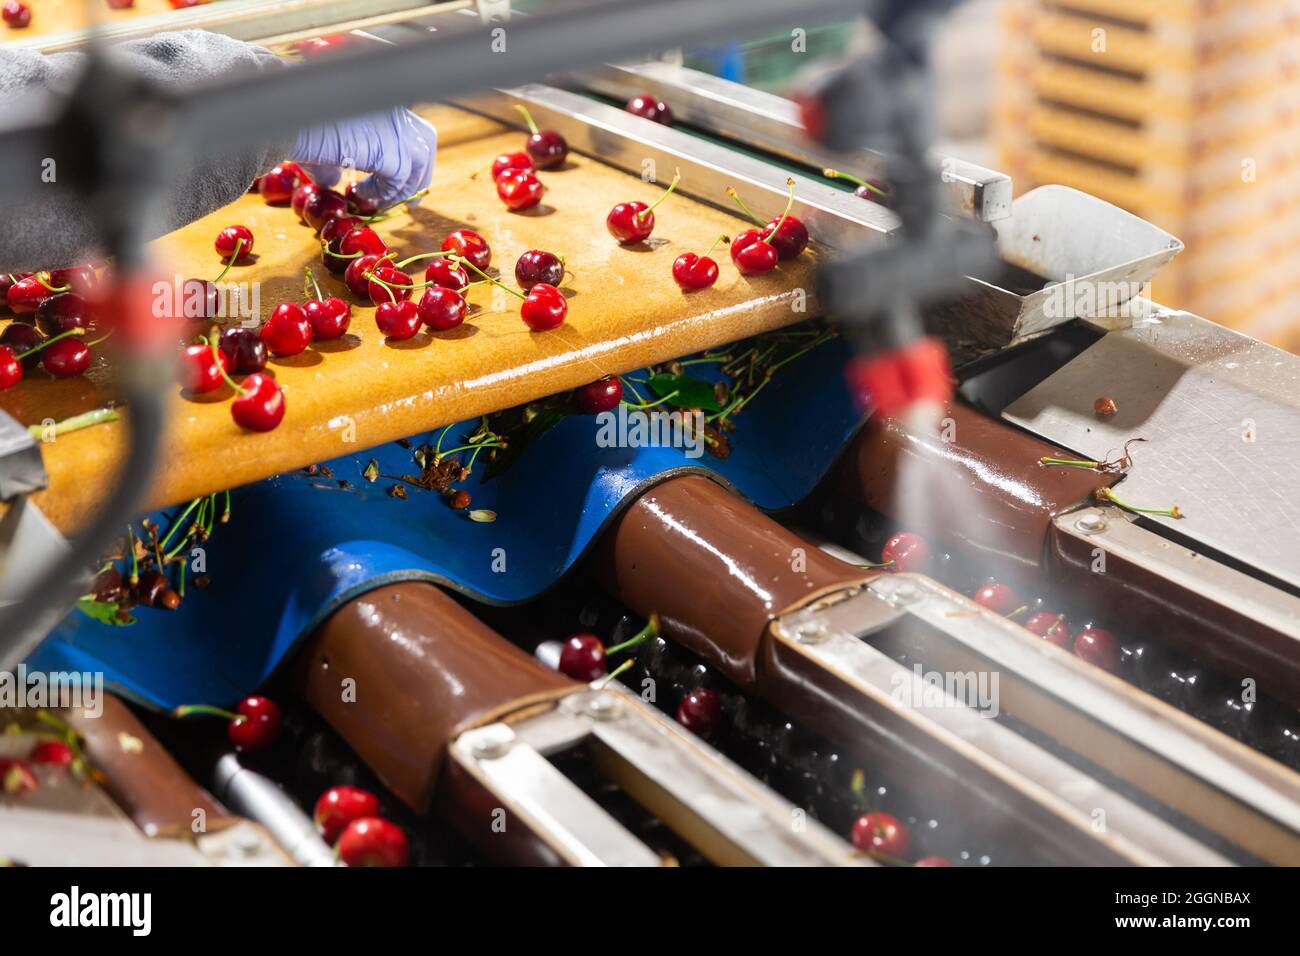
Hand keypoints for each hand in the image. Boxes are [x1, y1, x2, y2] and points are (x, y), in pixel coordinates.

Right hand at [291, 107, 435, 207]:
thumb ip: (335, 161)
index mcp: (384, 103)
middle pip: (425, 145)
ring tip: (375, 200)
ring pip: (415, 165)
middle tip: (405, 201)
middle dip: (418, 176)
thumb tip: (333, 181)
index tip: (402, 182)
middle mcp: (394, 112)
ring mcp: (393, 129)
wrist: (290, 119)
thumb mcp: (323, 144)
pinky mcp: (386, 150)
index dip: (412, 159)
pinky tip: (361, 194)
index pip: (414, 132)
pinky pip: (397, 180)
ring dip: (399, 188)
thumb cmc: (299, 124)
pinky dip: (383, 193)